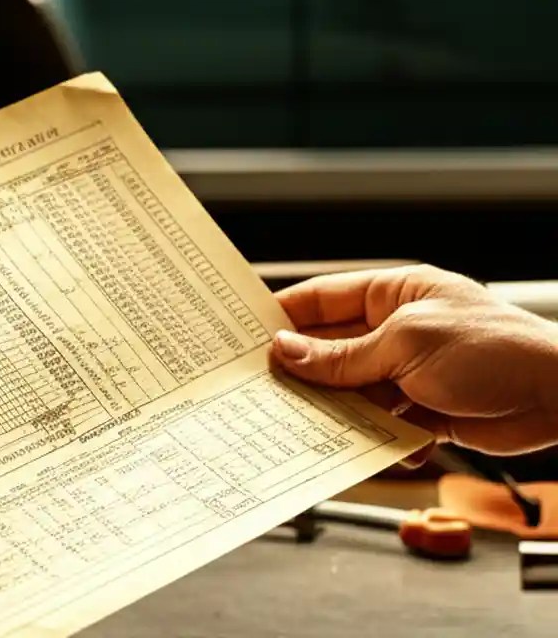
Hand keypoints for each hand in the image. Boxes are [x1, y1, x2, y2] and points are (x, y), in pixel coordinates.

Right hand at [271, 264, 557, 455]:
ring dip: (335, 410)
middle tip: (262, 388)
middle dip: (302, 371)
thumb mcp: (406, 344)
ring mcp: (410, 371)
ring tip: (309, 425)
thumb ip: (342, 356)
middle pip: (330, 350)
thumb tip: (286, 352)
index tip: (245, 337)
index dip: (283, 316)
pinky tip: (373, 447)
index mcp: (393, 294)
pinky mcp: (425, 411)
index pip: (322, 299)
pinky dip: (374, 438)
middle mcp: (396, 330)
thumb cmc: (497, 350)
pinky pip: (380, 424)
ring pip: (350, 392)